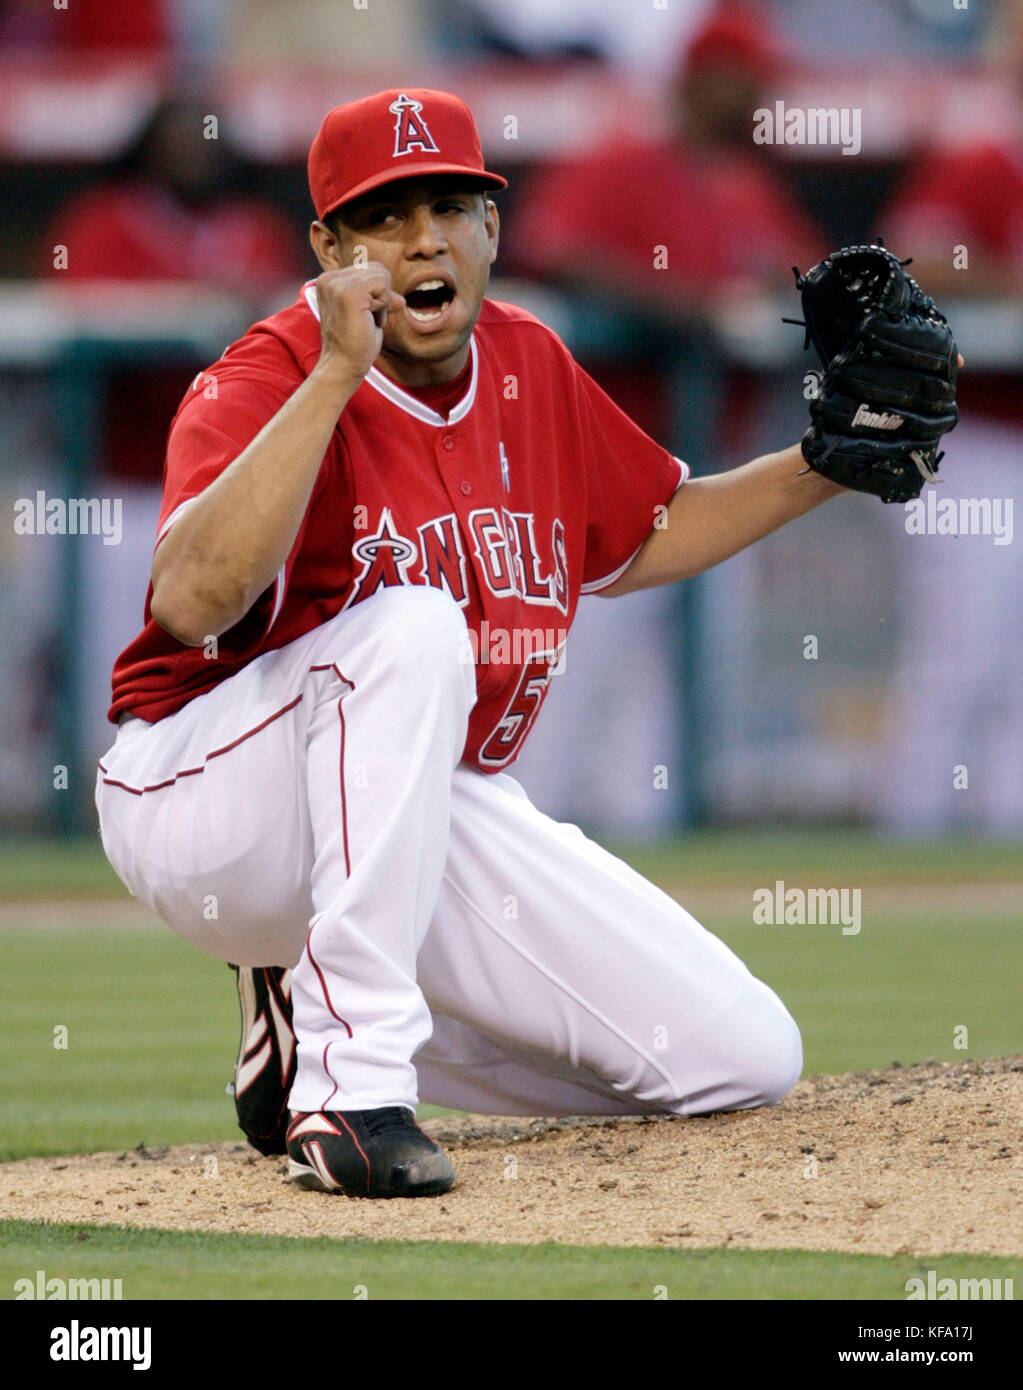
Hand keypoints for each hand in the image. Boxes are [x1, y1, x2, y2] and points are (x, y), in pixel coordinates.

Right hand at [314, 263, 405, 386]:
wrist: (343, 366)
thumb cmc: (354, 345)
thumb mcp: (368, 315)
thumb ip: (380, 300)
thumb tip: (401, 300)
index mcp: (329, 280)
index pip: (369, 269)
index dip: (377, 294)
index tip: (366, 316)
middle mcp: (329, 278)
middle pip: (377, 269)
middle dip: (382, 295)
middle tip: (369, 319)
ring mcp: (337, 285)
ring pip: (381, 275)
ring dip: (383, 301)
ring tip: (368, 321)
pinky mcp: (349, 293)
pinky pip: (382, 283)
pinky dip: (384, 304)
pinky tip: (372, 321)